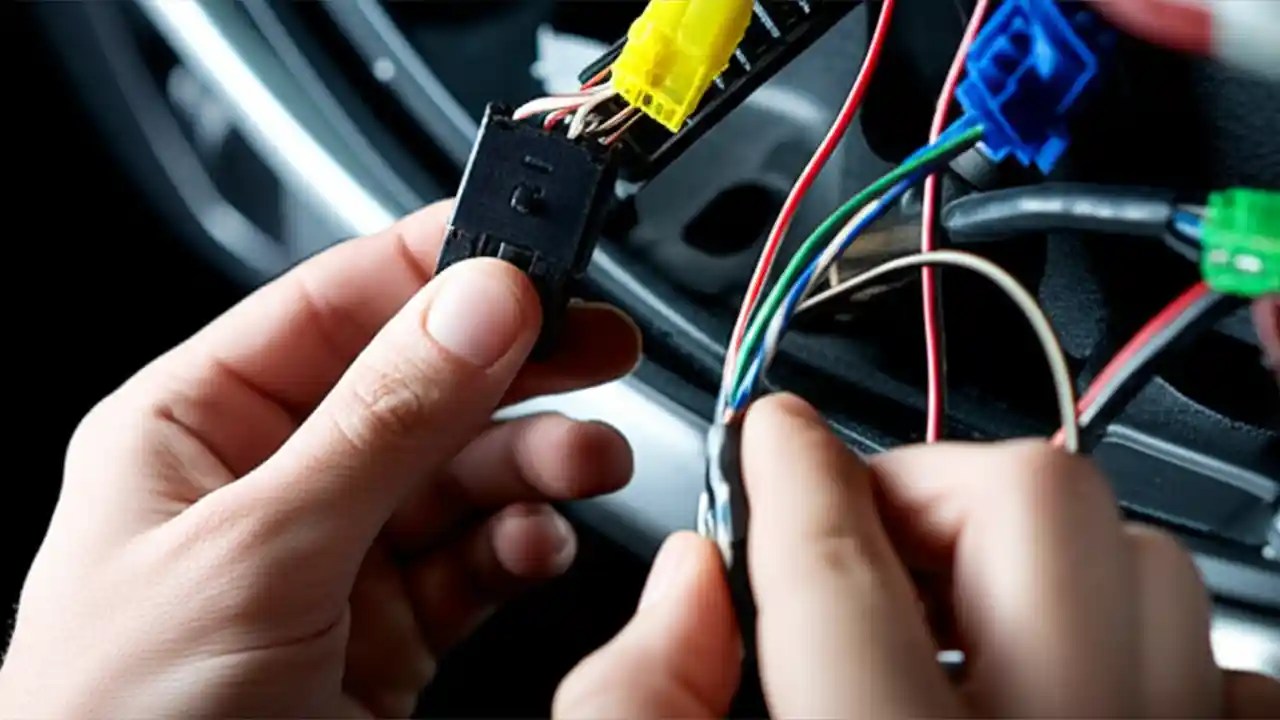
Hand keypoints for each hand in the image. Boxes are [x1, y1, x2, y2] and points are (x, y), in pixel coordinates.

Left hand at [0, 201, 640, 717]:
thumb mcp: (256, 554)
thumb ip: (379, 424)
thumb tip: (478, 303)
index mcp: (195, 429)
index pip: (333, 305)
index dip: (436, 267)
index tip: (532, 249)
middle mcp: (269, 484)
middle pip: (416, 385)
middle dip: (509, 366)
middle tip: (597, 345)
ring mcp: (334, 562)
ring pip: (460, 475)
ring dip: (533, 462)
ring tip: (589, 460)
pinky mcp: (387, 636)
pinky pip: (474, 563)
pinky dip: (519, 548)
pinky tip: (539, 545)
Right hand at [555, 394, 1279, 716]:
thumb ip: (631, 699)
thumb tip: (684, 580)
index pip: (834, 558)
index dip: (782, 461)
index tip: (769, 432)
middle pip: (1033, 505)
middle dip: (925, 483)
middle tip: (858, 530)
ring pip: (1138, 560)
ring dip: (1031, 555)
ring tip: (946, 610)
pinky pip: (1219, 667)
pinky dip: (1135, 646)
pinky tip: (1051, 684)